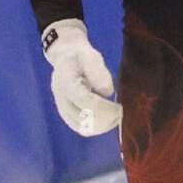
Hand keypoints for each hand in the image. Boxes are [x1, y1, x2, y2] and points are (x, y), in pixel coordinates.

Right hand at [42, 19, 122, 135]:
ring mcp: (62, 107)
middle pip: (83, 119)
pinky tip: (107, 120)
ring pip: (82, 127)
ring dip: (102, 126)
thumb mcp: (90, 56)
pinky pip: (81, 127)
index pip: (85, 102)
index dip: (104, 108)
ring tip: (115, 117)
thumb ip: (98, 72)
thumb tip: (107, 92)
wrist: (66, 57)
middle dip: (105, 119)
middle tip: (120, 113)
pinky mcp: (66, 114)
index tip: (119, 107)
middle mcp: (61, 98)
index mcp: (66, 82)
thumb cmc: (80, 56)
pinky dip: (96, 127)